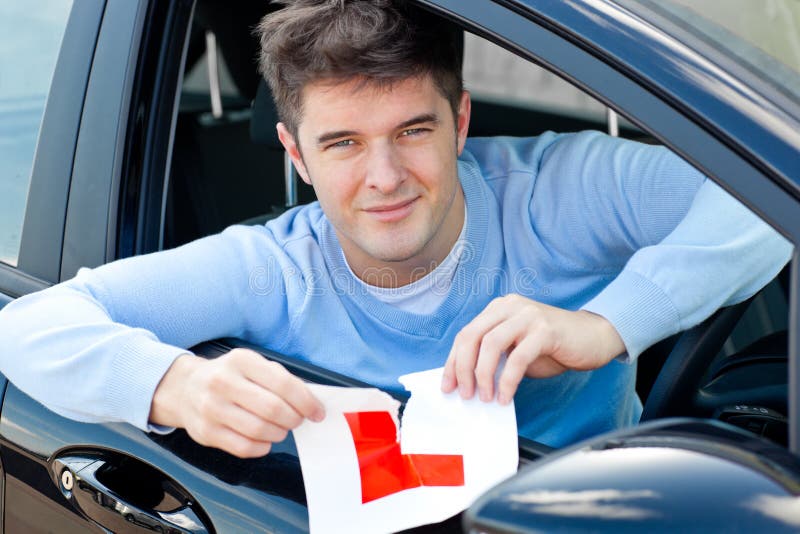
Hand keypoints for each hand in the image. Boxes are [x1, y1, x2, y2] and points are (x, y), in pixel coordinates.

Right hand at [150, 348, 324, 457]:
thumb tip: (311, 403)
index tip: (317, 412)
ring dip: (279, 433)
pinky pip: (244, 448)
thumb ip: (281, 380)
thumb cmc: (229, 377)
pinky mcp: (206, 432)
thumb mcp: (253, 365)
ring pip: (259, 430)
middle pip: (273, 409)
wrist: (185, 388)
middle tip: (297, 421)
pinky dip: (262, 447)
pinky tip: (265, 440)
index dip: (306, 402)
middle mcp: (223, 382)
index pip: (284, 384)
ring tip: (280, 429)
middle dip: (293, 419)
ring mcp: (212, 408)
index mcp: (242, 361)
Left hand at [441, 294, 624, 404]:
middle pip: (472, 336)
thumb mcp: (517, 350)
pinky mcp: (545, 330)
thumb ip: (495, 358)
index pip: (466, 334)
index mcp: (498, 309)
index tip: (448, 385)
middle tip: (465, 394)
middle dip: (463, 369)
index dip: (453, 362)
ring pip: (490, 344)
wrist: (594, 337)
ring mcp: (527, 315)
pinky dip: (507, 380)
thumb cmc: (553, 346)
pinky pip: (517, 357)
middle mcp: (510, 307)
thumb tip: (469, 383)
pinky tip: (506, 395)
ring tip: (485, 397)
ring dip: (483, 375)